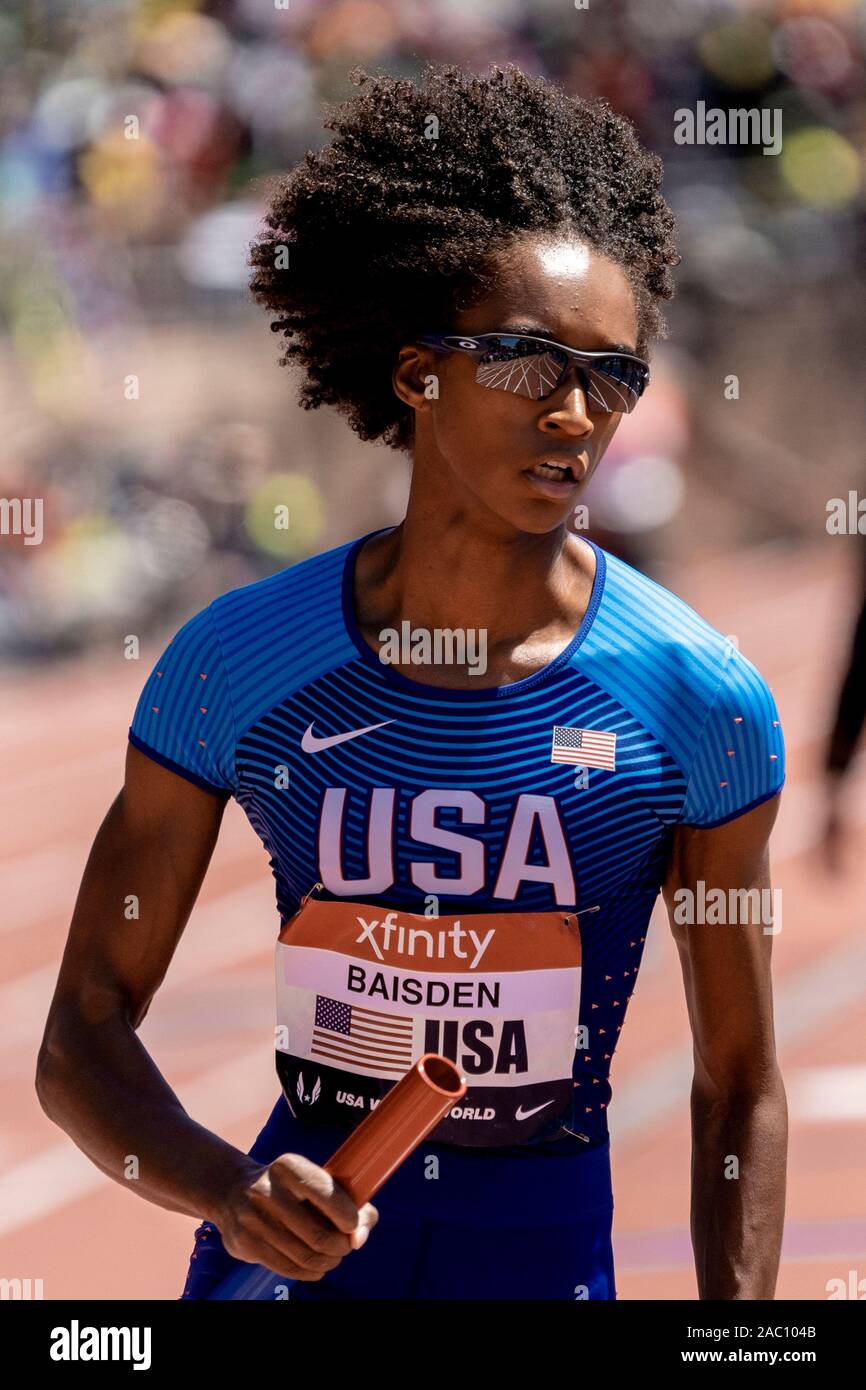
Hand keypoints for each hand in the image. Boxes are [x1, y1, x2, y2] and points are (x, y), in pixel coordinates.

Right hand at [216, 1154, 378, 1279]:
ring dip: (328, 1262)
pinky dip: (310, 1272)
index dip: (350, 1219)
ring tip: (332, 1257)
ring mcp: (252, 1218)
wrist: (233, 1192)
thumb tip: (360, 1238)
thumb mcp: (315, 1180)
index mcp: (289, 1167)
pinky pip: (287, 1268)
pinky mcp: (244, 1243)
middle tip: (344, 1246)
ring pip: (305, 1256)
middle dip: (341, 1247)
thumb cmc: (290, 1189)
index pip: (329, 1195)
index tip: (353, 1226)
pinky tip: (315, 1267)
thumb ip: (351, 1202)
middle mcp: (267, 1190)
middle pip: (319, 1235)